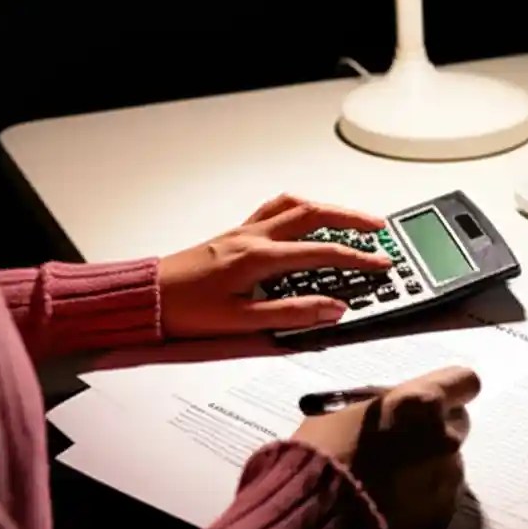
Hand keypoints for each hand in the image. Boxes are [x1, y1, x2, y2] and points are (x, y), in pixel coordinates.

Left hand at [158, 194, 391, 337]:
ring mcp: (244, 231)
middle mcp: (254, 237)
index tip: (381, 262)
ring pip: (294, 205)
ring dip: (328, 207)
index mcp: (259, 258)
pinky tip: (306, 216)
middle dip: (352, 219)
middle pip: (314, 214)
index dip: (357, 257)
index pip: (322, 252)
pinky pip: (274, 208)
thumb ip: (291, 315)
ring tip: (350, 218)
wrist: (146, 297)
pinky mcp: (235, 234)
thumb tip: (332, 309)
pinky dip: (299, 207)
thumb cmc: (186, 311)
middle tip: (379, 228)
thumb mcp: (242, 323)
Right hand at [293, 366, 479, 528]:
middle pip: (459, 422)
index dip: (452, 390)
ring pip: (450, 461)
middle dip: (438, 428)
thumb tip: (398, 402)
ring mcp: (449, 476)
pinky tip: (395, 499)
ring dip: (430, 463)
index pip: (465, 382)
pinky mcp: (445, 510)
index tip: (440, 397)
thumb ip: (386, 402)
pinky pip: (442, 494)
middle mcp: (445, 436)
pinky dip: (425, 495)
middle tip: (408, 439)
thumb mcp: (348, 409)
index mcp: (423, 401)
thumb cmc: (324, 453)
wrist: (315, 512)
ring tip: (392, 476)